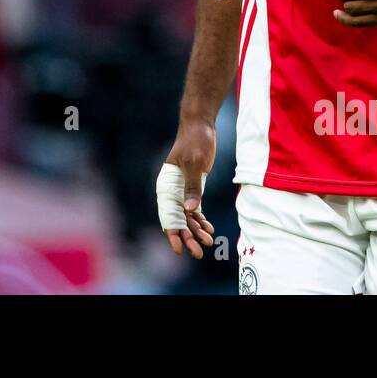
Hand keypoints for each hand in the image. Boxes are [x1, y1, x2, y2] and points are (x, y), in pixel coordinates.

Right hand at [159, 118, 216, 258]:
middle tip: (199, 252)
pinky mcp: (193, 186)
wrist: (200, 125)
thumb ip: (192, 186)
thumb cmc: (195, 140)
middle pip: (178, 219)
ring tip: (209, 241)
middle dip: (187, 236)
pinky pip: (195, 209)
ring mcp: (182, 189)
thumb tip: (190, 211)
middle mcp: (172, 190)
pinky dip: (201, 220)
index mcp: (166, 184)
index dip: (173, 233)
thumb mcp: (194, 162)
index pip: (167, 214)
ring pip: (187, 217)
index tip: (179, 249)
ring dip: (196, 230)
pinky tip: (210, 229)